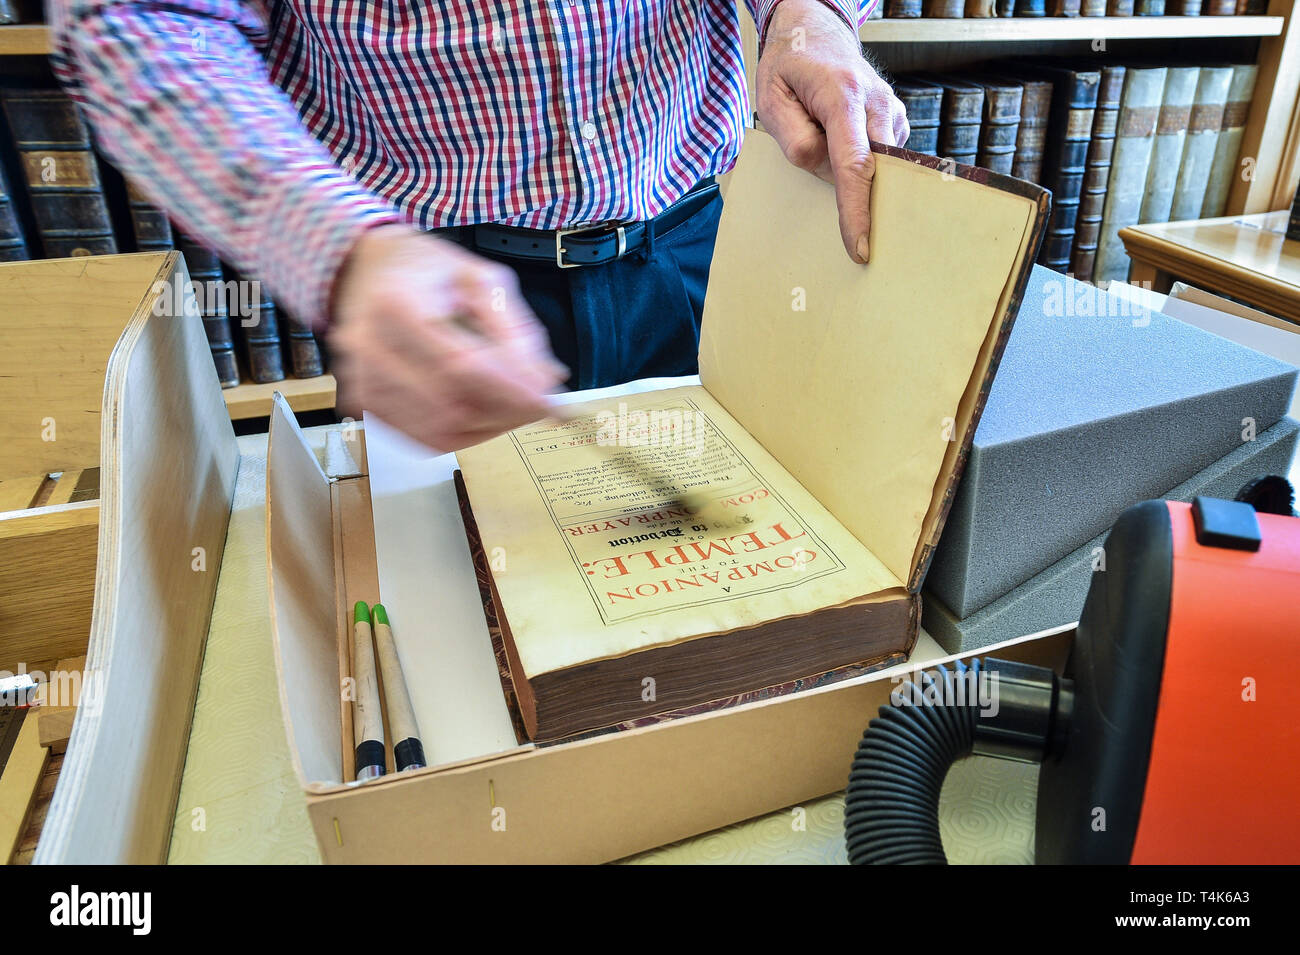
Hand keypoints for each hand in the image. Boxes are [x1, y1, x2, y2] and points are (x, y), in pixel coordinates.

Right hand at [328, 224, 567, 450]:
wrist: (366, 271)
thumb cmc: (427, 272)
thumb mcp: (482, 280)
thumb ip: (517, 332)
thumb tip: (547, 381)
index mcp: (399, 304)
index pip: (461, 365)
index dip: (511, 390)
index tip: (550, 402)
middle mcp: (370, 347)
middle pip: (451, 406)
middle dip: (506, 413)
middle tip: (539, 404)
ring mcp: (362, 380)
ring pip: (440, 432)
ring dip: (487, 427)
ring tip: (511, 404)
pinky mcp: (365, 404)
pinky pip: (424, 439)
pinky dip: (462, 434)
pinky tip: (480, 412)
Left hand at [755, 0, 908, 262]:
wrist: (814, 32)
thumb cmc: (788, 67)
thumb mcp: (771, 100)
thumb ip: (795, 140)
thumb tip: (826, 171)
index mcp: (843, 96)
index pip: (854, 166)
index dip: (857, 212)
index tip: (860, 247)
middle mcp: (876, 102)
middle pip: (876, 171)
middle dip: (859, 197)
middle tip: (843, 215)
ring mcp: (892, 110)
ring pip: (878, 167)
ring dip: (850, 172)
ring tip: (821, 137)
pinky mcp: (896, 121)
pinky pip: (879, 159)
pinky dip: (857, 163)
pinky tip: (838, 141)